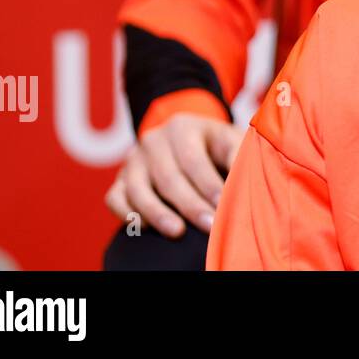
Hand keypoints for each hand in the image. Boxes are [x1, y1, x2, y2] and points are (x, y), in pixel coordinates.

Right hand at [105, 113, 243, 236]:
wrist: (186, 139)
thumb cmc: (215, 145)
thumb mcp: (231, 140)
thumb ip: (239, 155)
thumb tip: (244, 178)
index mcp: (182, 127)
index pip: (193, 160)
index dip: (208, 185)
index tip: (223, 205)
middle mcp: (153, 141)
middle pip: (168, 177)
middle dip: (190, 204)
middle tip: (209, 226)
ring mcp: (133, 161)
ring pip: (138, 189)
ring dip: (157, 213)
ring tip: (177, 232)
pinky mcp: (119, 180)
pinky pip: (115, 199)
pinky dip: (126, 214)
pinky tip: (144, 228)